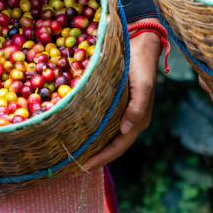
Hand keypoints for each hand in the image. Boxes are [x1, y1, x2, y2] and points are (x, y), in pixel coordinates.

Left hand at [82, 29, 159, 168]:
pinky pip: (102, 124)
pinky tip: (77, 133)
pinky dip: (90, 132)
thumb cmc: (141, 66)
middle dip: (93, 159)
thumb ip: (137, 108)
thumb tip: (125, 129)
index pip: (117, 148)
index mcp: (138, 122)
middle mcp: (130, 121)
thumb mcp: (142, 86)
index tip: (81, 167)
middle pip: (110, 147)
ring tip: (72, 156)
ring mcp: (122, 113)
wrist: (141, 44)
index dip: (100, 160)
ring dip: (91, 148)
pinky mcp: (114, 103)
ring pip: (105, 137)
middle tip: (70, 169)